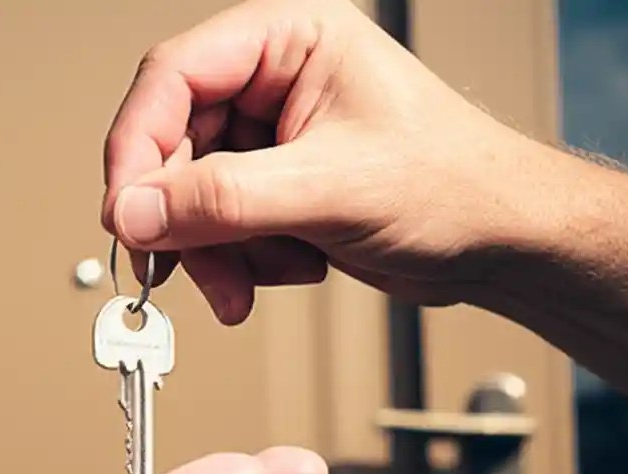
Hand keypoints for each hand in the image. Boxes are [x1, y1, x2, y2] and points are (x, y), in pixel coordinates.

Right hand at [102, 0, 557, 321]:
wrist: (502, 243)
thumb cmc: (457, 186)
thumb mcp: (332, 188)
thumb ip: (224, 199)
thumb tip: (137, 210)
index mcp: (289, 39)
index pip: (174, 77)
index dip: (137, 146)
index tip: (126, 210)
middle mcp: (273, 81)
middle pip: (172, 142)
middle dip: (182, 217)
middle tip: (180, 264)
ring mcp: (272, 137)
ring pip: (189, 194)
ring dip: (216, 251)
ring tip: (256, 280)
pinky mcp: (276, 187)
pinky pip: (219, 225)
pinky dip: (241, 263)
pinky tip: (292, 268)